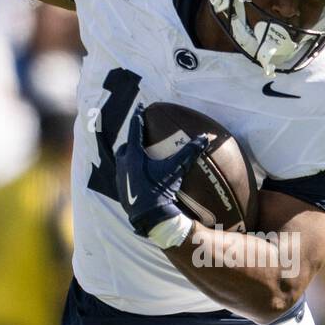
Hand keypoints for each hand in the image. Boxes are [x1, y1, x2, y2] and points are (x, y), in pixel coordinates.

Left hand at [115, 105, 209, 237]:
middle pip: (126, 146)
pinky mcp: (121, 190)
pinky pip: (124, 175)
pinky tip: (140, 176)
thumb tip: (204, 137)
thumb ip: (190, 152)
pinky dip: (130, 171)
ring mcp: (120, 178)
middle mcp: (123, 164)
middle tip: (141, 138)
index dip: (138, 116)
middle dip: (133, 140)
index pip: (135, 129)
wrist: (151, 217)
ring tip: (141, 157)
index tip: (140, 107)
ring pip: (123, 161)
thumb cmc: (161, 190)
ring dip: (130, 156)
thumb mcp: (176, 169)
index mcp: (134, 155)